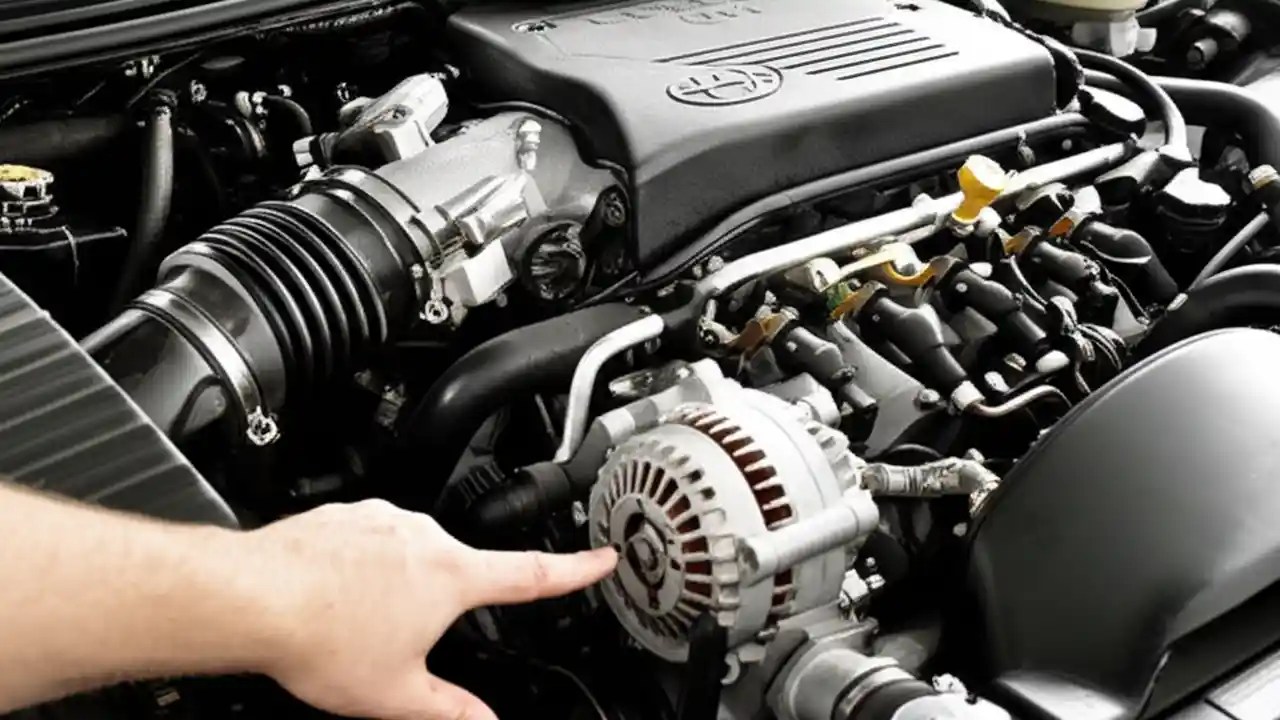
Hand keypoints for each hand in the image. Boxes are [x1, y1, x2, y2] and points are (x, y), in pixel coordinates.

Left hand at [245, 500, 616, 719]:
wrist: (251, 596)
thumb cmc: (321, 636)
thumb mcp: (397, 693)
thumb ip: (451, 709)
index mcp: (451, 576)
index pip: (531, 574)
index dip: (574, 569)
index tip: (600, 556)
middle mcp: (423, 536)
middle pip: (456, 570)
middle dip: (439, 603)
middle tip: (400, 638)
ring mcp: (382, 520)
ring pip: (408, 555)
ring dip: (396, 584)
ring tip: (355, 622)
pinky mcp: (345, 515)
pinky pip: (369, 541)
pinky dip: (361, 568)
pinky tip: (333, 597)